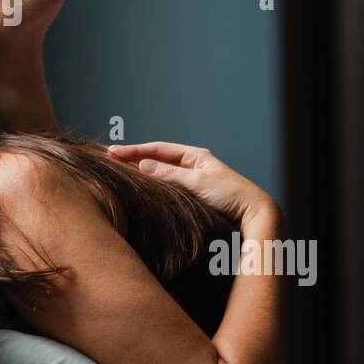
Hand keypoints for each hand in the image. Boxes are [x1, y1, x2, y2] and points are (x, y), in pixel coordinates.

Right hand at [107, 141, 275, 223]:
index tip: (113, 153)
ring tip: (120, 171)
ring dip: (142, 171)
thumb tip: (142, 165)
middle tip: (110, 159)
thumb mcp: (197, 182)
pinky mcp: (194, 195)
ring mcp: (193, 180)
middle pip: (157, 158)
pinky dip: (152, 184)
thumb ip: (168, 174)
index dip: (134, 151)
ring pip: (161, 172)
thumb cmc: (230, 195)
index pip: (158, 149)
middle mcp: (193, 165)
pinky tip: (142, 188)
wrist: (254, 214)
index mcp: (195, 156)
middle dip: (134, 158)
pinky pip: (167, 185)